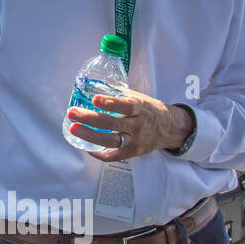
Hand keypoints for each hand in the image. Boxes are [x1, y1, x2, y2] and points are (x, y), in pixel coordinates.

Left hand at [65, 89, 193, 162]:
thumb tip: (93, 87)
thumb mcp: (139, 98)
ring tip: (74, 128)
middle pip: (112, 123)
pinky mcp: (133, 152)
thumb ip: (119, 95)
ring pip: (111, 140)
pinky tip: (86, 146)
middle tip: (73, 112)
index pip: (126, 105)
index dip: (110, 102)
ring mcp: (135, 141)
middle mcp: (138, 125)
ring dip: (89, 135)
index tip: (95, 98)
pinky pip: (114, 156)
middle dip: (89, 118)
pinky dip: (99, 153)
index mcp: (141, 108)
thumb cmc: (149, 110)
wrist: (171, 129)